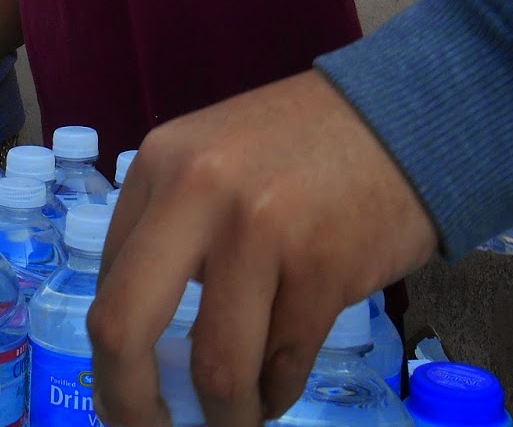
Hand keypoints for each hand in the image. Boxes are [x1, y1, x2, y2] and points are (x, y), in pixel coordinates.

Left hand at [90, 71, 437, 426]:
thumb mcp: (213, 159)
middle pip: (125, 327)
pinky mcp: (323, 269)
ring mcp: (260, 231)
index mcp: (159, 164)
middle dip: (129, 405)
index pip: (107, 282)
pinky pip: (284, 363)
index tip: (126, 390)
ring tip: (232, 422)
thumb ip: (174, 228)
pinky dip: (275, 393)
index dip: (113, 354)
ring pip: (218, 366)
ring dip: (224, 417)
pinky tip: (275, 389)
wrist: (404, 116)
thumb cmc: (303, 147)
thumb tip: (142, 340)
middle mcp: (197, 193)